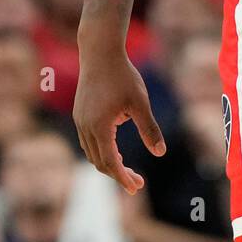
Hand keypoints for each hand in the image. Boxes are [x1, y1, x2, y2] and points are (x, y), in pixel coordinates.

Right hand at [73, 50, 165, 193]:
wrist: (100, 52)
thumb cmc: (122, 76)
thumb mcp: (140, 102)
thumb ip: (149, 128)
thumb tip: (160, 153)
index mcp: (100, 127)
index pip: (110, 162)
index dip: (123, 178)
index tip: (135, 189)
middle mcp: (85, 127)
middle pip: (99, 162)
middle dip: (118, 174)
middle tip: (138, 183)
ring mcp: (80, 120)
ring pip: (92, 153)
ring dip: (109, 164)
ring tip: (128, 169)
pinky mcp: (80, 114)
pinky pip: (89, 141)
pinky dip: (102, 151)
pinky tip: (115, 148)